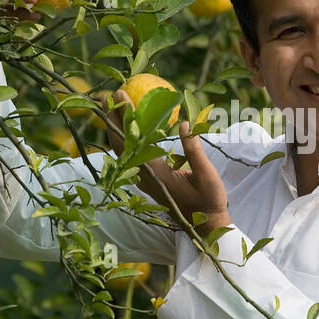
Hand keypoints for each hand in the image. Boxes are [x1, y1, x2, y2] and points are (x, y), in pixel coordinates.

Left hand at [104, 90, 231, 237]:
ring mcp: (143, 179)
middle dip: (113, 118)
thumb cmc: (209, 200)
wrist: (204, 224)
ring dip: (116, 127)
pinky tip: (130, 125)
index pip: (135, 140)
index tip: (123, 95)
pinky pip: (131, 155)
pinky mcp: (146, 179)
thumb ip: (195, 151)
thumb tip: (184, 123)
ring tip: (113, 105)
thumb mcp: (207, 176)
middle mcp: (144, 176)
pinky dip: (126, 137)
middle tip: (109, 94)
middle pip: (120, 143)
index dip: (126, 116)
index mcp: (156, 173)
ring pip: (122, 150)